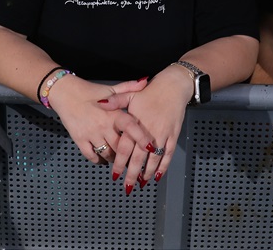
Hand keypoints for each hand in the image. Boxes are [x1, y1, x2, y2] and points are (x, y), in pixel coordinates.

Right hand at [46, 75, 154, 183]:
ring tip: (120, 159)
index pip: (131, 127)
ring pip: (108, 154)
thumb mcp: (110, 89)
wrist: (65, 93)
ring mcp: (91, 134)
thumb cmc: (89, 91)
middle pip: (121, 147)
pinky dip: (100, 160)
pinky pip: (92, 156)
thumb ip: (128, 88)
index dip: (141, 138)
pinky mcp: (79, 140)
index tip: (150, 148)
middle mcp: (103, 125)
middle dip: (129, 155)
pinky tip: (103, 159)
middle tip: (135, 159)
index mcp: (113, 113)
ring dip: (115, 159)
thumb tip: (145, 81)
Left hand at [114, 66, 193, 191]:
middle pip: (138, 158)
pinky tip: (158, 175)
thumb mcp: (131, 94)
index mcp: (135, 123)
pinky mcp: (172, 136)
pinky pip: (167, 154)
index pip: (125, 147)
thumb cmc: (150, 92)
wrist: (173, 87)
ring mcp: (162, 135)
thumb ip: (115, 102)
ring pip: (153, 159)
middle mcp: (148, 131)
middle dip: (132, 174)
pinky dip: (163, 166)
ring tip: (140, 183)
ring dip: (147, 173)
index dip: (120, 162)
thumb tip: (100, 104)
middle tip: (127, 186)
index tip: (115, 174)